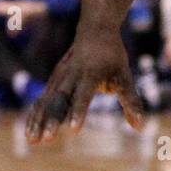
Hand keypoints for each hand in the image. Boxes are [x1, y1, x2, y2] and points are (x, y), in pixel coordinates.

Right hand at [25, 29, 143, 143]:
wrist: (95, 30)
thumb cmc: (112, 57)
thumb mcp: (125, 76)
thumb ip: (131, 101)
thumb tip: (140, 127)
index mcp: (91, 73)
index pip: (84, 95)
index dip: (79, 112)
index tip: (73, 129)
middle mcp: (72, 75)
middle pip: (60, 99)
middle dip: (53, 119)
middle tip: (48, 138)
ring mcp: (60, 77)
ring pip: (46, 100)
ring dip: (39, 120)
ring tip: (32, 140)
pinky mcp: (53, 80)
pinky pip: (42, 99)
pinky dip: (35, 114)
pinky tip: (30, 132)